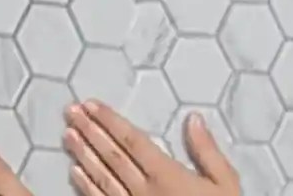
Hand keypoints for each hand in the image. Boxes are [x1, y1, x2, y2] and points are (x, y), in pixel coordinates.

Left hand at [63, 101, 240, 195]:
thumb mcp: (225, 183)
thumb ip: (206, 151)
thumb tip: (193, 118)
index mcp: (167, 175)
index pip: (132, 141)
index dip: (111, 121)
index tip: (92, 105)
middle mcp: (144, 190)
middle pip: (112, 155)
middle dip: (90, 131)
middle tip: (71, 111)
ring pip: (102, 177)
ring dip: (83, 154)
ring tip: (67, 135)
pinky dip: (86, 187)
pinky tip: (74, 173)